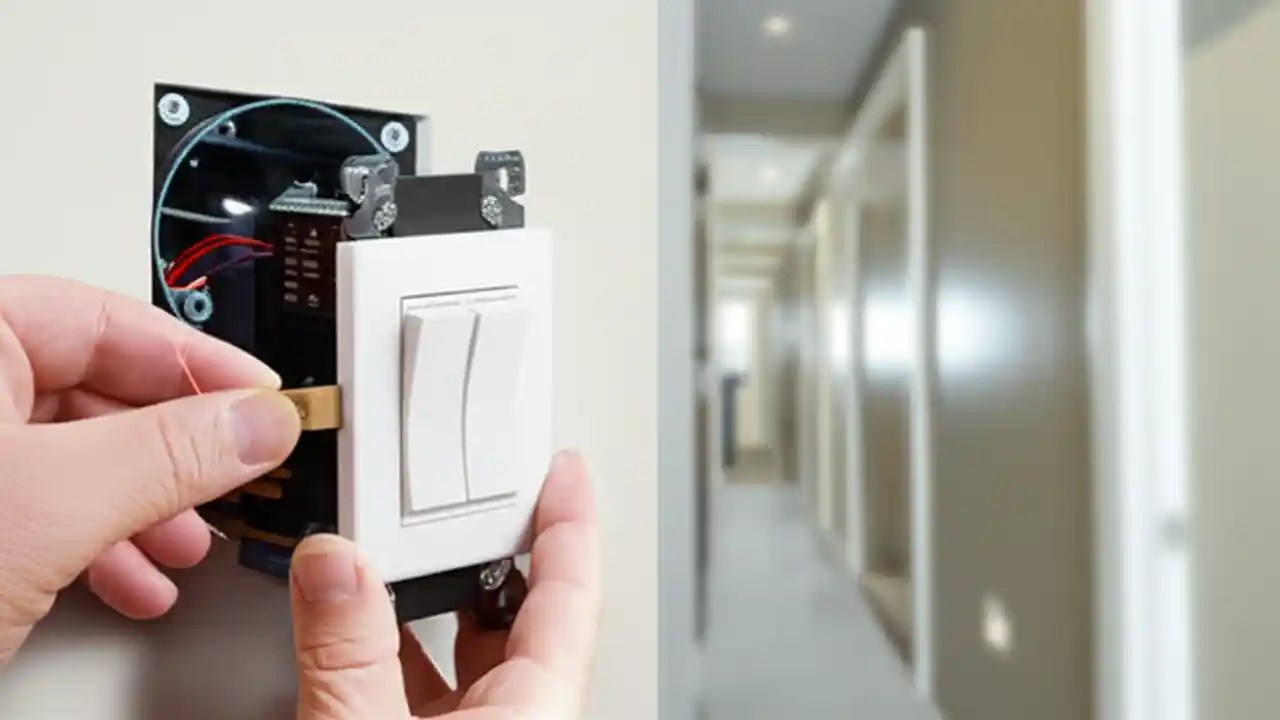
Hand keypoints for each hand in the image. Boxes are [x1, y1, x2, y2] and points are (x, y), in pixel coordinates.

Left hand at [0, 276, 301, 663]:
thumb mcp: (57, 502)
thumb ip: (172, 454)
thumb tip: (261, 424)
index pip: (102, 317)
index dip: (193, 361)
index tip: (258, 399)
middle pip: (98, 390)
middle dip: (176, 450)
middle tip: (236, 472)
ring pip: (77, 457)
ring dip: (148, 506)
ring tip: (185, 544)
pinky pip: (45, 508)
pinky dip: (100, 544)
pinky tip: (135, 582)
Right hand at [289, 451, 599, 718]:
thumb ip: (346, 648)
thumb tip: (333, 563)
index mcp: (536, 712)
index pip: (573, 596)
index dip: (571, 521)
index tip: (565, 470)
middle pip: (526, 621)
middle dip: (496, 556)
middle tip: (480, 504)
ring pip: (480, 662)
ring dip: (446, 608)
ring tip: (412, 556)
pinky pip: (442, 699)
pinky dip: (410, 657)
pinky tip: (370, 636)